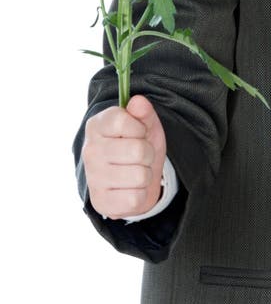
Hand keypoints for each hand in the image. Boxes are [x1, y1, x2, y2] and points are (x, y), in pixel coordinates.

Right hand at [82, 94, 166, 219]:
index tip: (138, 132)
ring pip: (140, 175)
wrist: (134, 179)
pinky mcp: (100, 202)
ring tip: (136, 171)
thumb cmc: (138, 145)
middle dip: (148, 153)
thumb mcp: (145, 125)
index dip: (139, 128)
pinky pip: (135, 198)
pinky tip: (131, 188)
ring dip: (146, 174)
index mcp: (97, 126)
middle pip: (138, 150)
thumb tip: (138, 101)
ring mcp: (93, 178)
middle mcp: (90, 151)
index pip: (122, 121)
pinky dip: (140, 194)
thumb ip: (143, 111)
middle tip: (140, 155)